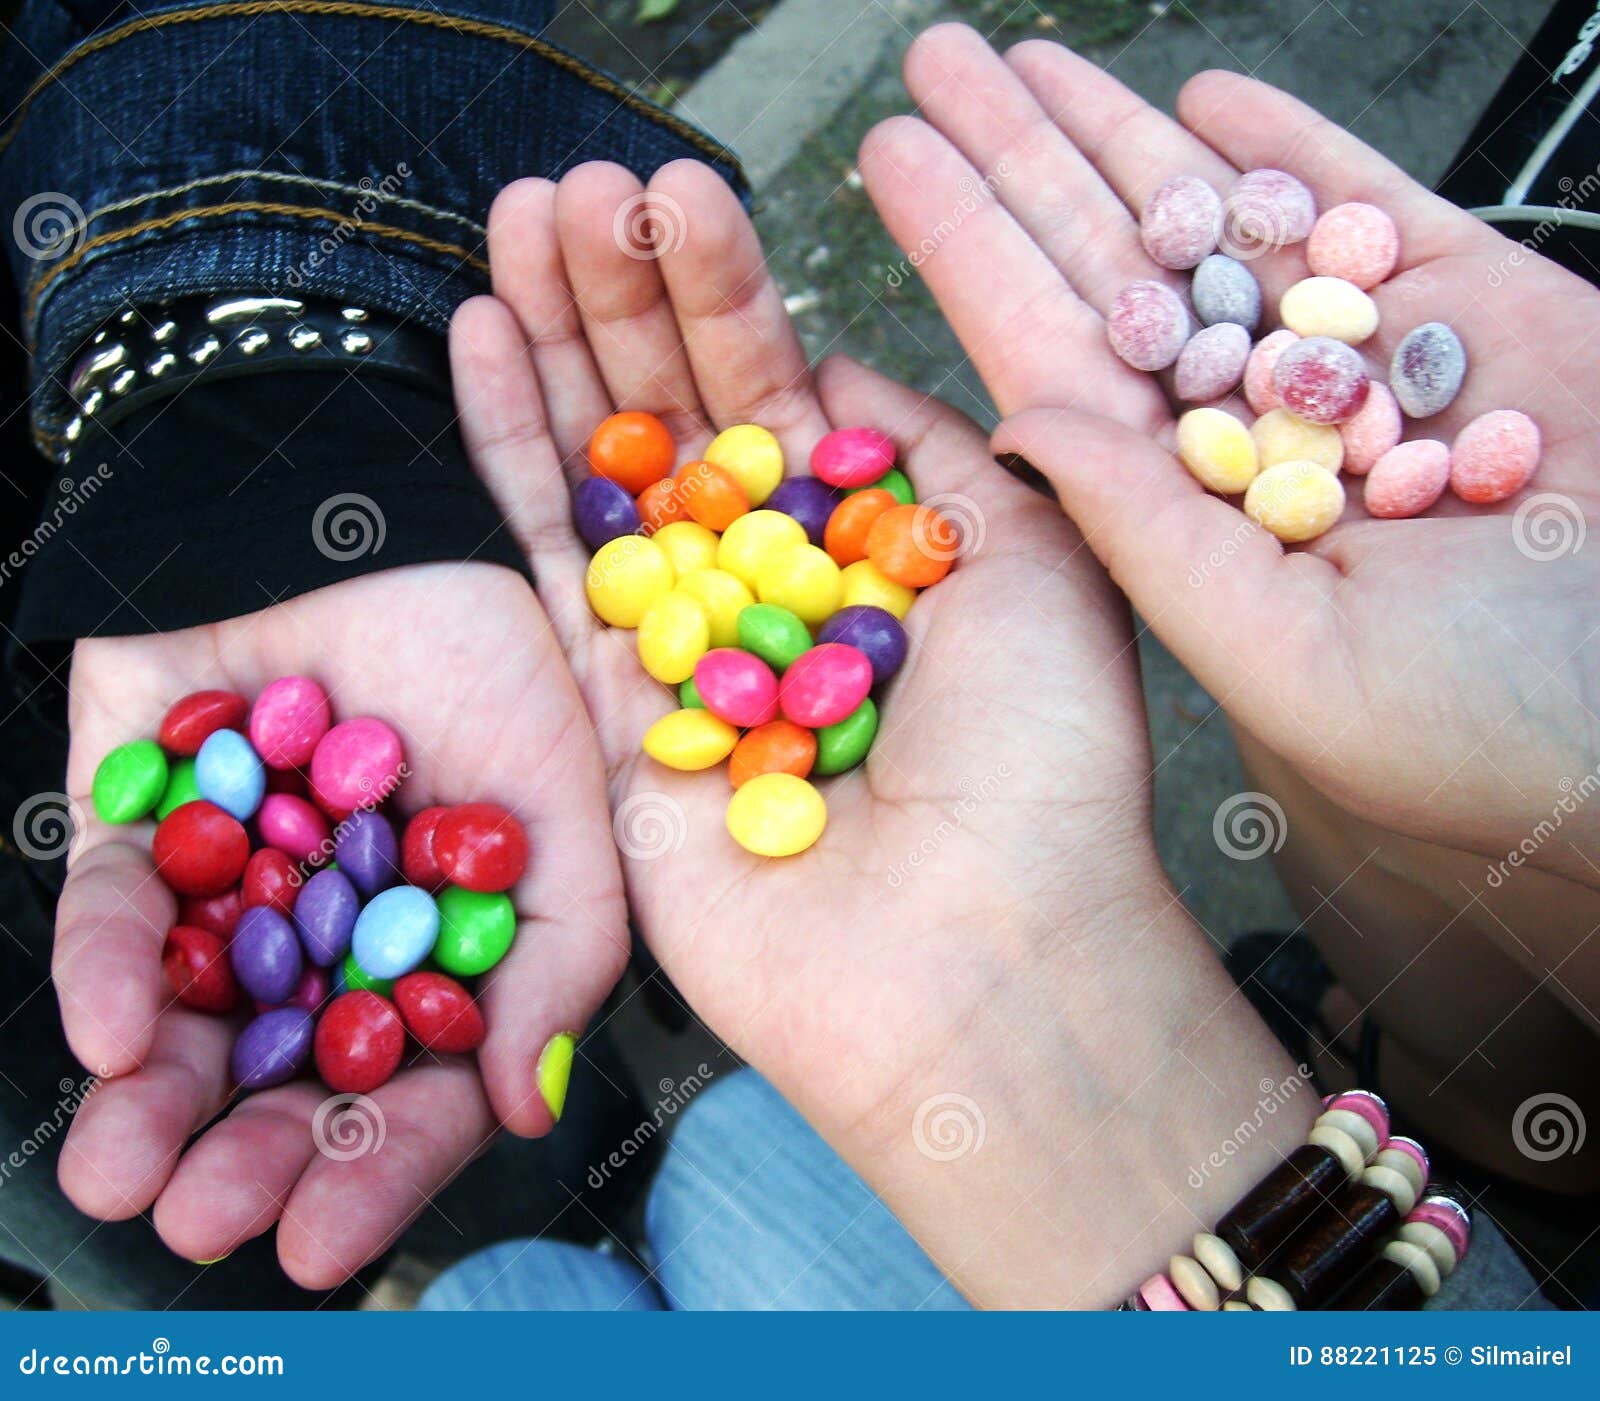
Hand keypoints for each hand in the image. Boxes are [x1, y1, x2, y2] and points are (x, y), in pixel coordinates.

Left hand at [55, 563, 625, 1287]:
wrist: (377, 504)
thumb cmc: (490, 652)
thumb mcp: (569, 799)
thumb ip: (562, 953)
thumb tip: (528, 1110)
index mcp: (437, 944)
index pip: (408, 1083)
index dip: (371, 1166)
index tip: (320, 1245)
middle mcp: (330, 932)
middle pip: (284, 1071)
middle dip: (245, 1152)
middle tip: (211, 1221)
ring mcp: (234, 882)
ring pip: (180, 1017)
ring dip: (146, 1099)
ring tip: (122, 1173)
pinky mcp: (140, 817)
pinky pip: (115, 902)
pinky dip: (104, 962)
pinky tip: (104, 1030)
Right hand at [451, 160, 1309, 1305]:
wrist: (975, 958)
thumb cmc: (1045, 768)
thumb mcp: (1039, 562)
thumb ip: (937, 454)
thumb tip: (843, 369)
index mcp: (877, 547)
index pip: (781, 391)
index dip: (727, 293)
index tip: (679, 195)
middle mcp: (776, 588)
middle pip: (683, 412)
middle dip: (628, 295)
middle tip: (576, 184)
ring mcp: (684, 645)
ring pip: (609, 466)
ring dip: (563, 339)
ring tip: (520, 216)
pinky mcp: (610, 711)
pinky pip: (555, 558)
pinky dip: (517, 449)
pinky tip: (484, 337)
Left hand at [855, 26, 1599, 998]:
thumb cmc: (1505, 736)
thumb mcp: (1294, 660)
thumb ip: (1151, 543)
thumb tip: (1024, 428)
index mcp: (1201, 521)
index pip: (1059, 367)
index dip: (975, 260)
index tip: (896, 168)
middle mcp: (1264, 439)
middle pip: (1116, 279)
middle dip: (1025, 173)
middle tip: (935, 75)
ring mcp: (1367, 371)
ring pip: (1224, 232)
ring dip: (1121, 144)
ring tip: (1025, 66)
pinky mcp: (1486, 315)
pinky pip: (1370, 212)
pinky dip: (1291, 155)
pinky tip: (1203, 103)